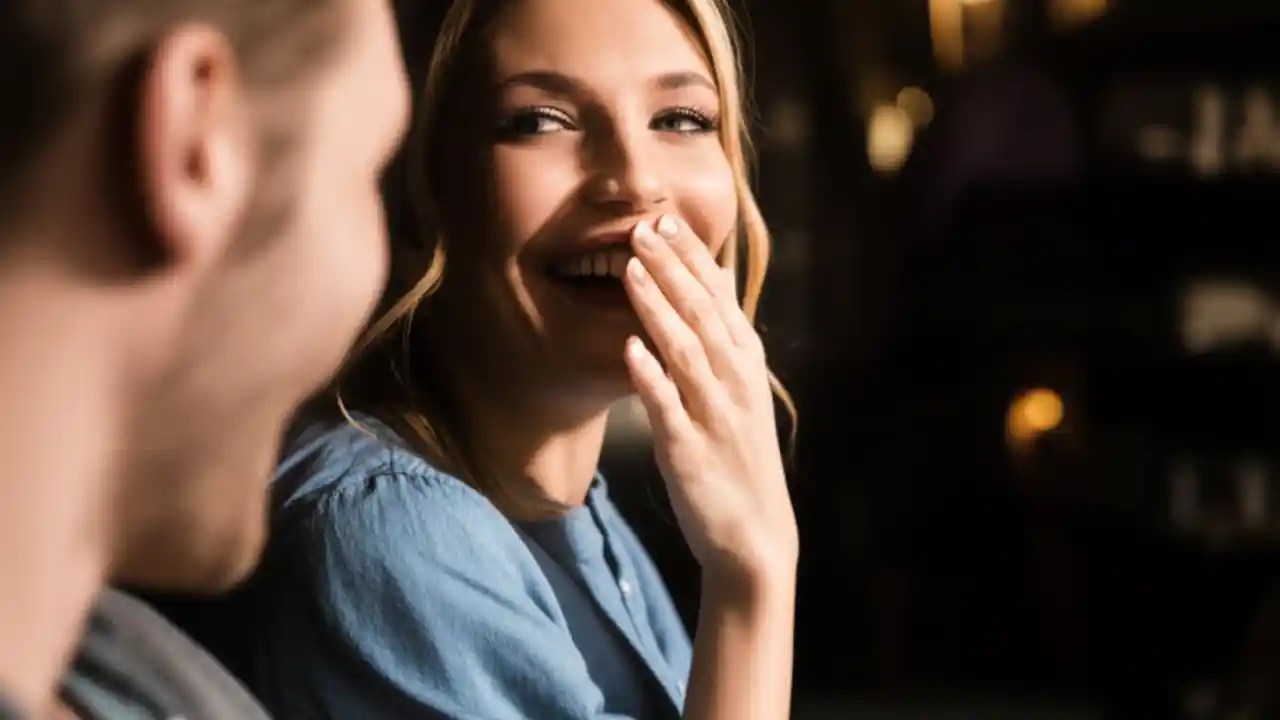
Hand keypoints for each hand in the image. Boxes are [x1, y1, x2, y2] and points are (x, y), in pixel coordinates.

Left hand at [622, 215, 797, 585]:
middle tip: (642, 228)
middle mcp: (735, 382)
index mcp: (745, 364)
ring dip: (658, 308)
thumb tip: (702, 287)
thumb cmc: (738, 457)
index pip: (718, 298)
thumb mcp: (737, 391)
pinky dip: (650, 377)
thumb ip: (718, 342)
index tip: (666, 220)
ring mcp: (715, 416)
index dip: (692, 258)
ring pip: (685, 351)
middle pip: (702, 314)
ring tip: (631, 270)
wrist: (755, 535)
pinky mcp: (691, 452)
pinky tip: (629, 348)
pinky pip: (668, 408)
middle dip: (673, 269)